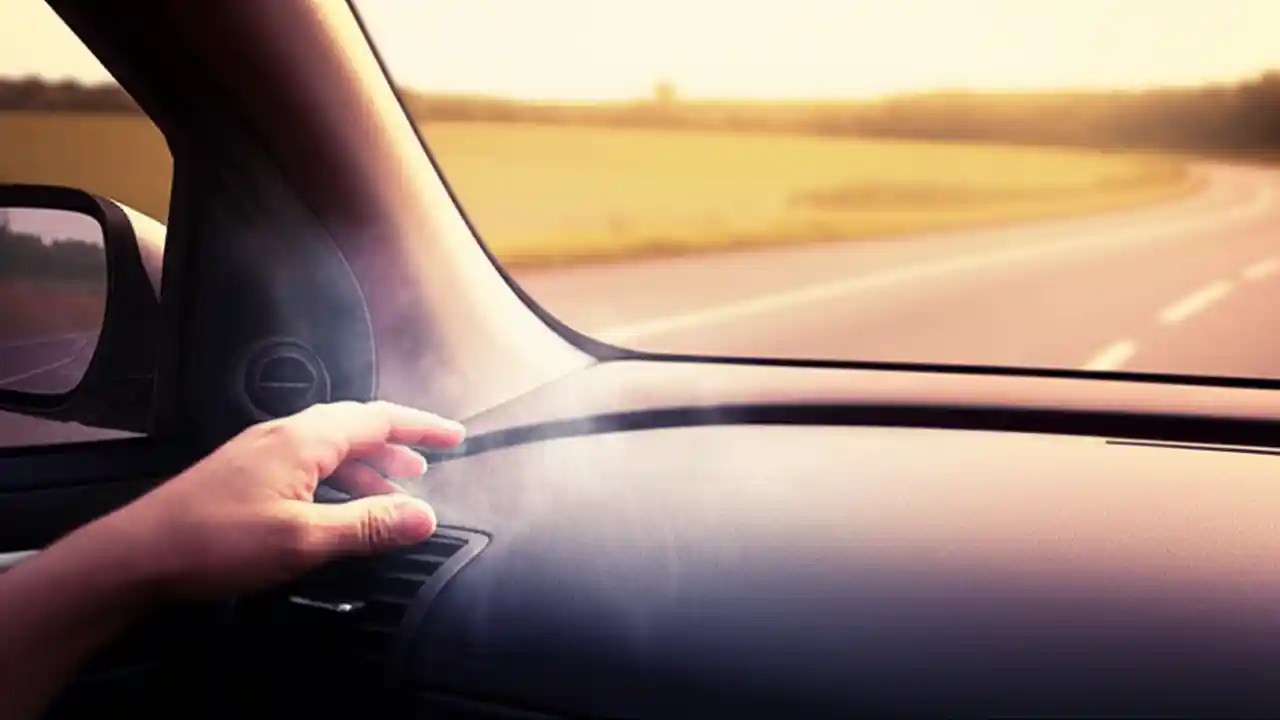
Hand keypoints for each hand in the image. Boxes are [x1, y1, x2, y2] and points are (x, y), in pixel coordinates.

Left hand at [79, 401, 465, 600]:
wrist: (136, 556)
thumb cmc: (213, 543)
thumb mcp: (302, 539)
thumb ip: (367, 525)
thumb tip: (423, 516)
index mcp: (303, 440)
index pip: (378, 418)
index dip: (421, 427)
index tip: (453, 436)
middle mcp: (283, 434)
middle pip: (355, 425)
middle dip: (397, 444)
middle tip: (429, 464)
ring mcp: (261, 451)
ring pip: (330, 445)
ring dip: (368, 463)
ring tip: (393, 489)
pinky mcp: (245, 472)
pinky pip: (308, 461)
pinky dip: (338, 475)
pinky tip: (338, 504)